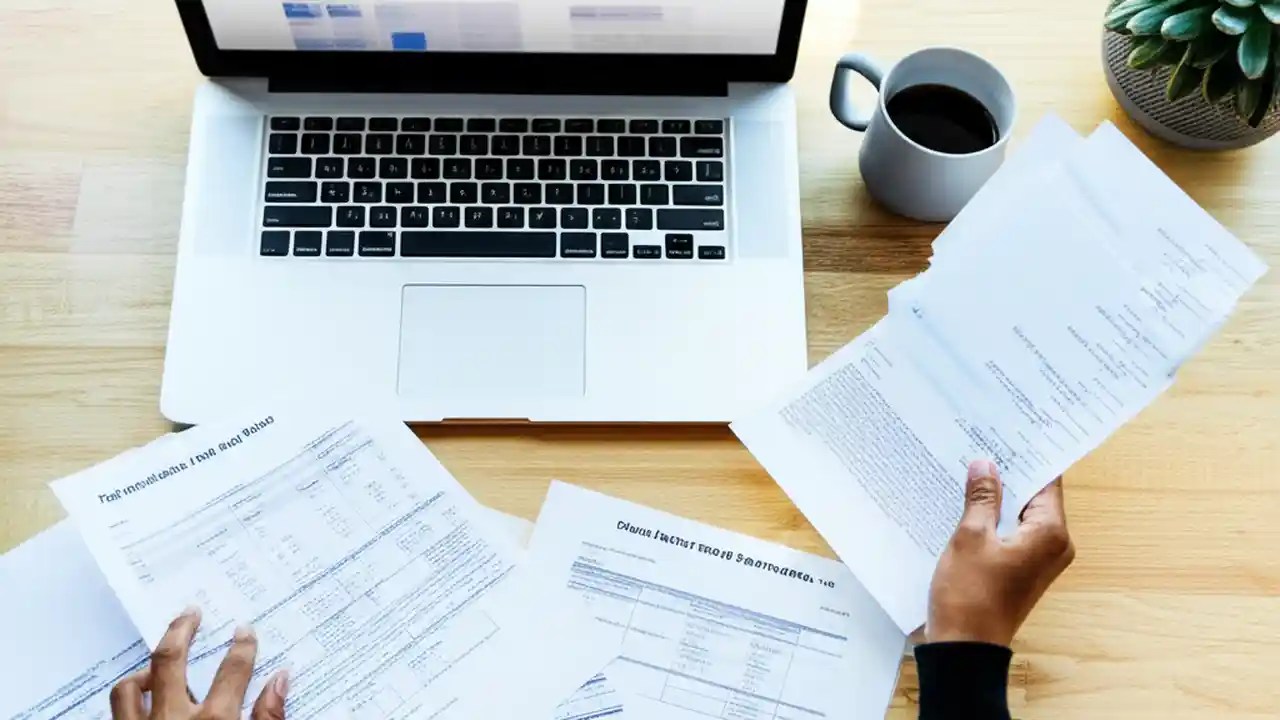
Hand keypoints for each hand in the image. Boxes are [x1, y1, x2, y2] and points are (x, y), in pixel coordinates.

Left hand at [110, 607, 288, 719]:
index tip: (244, 633)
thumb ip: (267, 717)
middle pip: (169, 660)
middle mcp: (172, 719)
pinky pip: (115, 712)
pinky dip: (129, 700)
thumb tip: (280, 681)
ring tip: (156, 668)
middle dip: (180, 631)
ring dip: (144, 672)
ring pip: (128, 687)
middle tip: (190, 613)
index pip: (232, 672)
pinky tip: (141, 700)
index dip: (242, 648)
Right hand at [926, 460, 1075, 646]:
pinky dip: (993, 518)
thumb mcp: (970, 537)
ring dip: (997, 497)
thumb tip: (985, 464)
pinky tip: (967, 504)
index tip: (1008, 432)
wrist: (964, 648)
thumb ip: (981, 498)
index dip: (1027, 456)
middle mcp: (1053, 546)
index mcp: (1050, 533)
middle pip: (1034, 497)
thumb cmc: (970, 595)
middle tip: (982, 444)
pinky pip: (1011, 533)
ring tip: (970, 469)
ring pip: (1020, 515)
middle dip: (1008, 474)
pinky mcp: (1020, 570)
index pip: (1046, 482)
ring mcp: (1037, 560)